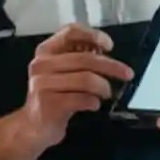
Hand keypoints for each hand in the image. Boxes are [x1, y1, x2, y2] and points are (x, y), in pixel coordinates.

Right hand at [18, 24, 133, 148]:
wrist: (33, 127)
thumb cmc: (53, 96)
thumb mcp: (62, 72)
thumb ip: (79, 58)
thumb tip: (103, 49)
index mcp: (46, 51)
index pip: (70, 32)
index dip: (93, 35)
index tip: (109, 45)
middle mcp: (42, 64)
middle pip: (84, 58)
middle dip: (111, 66)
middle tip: (127, 73)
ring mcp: (43, 84)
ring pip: (86, 79)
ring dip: (103, 87)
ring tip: (106, 93)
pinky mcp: (49, 104)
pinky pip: (82, 99)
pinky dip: (94, 102)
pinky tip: (94, 105)